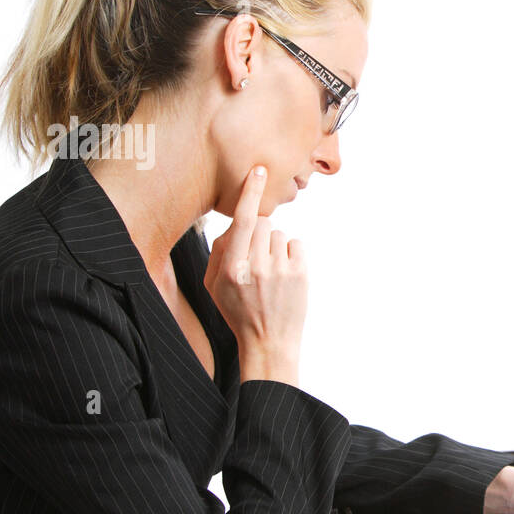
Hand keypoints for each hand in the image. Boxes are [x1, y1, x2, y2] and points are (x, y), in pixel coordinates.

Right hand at [204, 165, 307, 383]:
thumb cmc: (238, 311)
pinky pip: (295, 244)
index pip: (242, 221)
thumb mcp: (213, 285)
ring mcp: (281, 270)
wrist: (269, 342)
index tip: (259, 171)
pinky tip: (284, 274)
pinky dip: (290, 254)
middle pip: (262, 223)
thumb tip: (235, 223)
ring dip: (274, 246)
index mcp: (231, 268)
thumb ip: (219, 251)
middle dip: (258, 234)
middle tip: (256, 259)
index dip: (251, 193)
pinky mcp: (301, 274)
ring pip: (279, 234)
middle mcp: (256, 267)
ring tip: (270, 273)